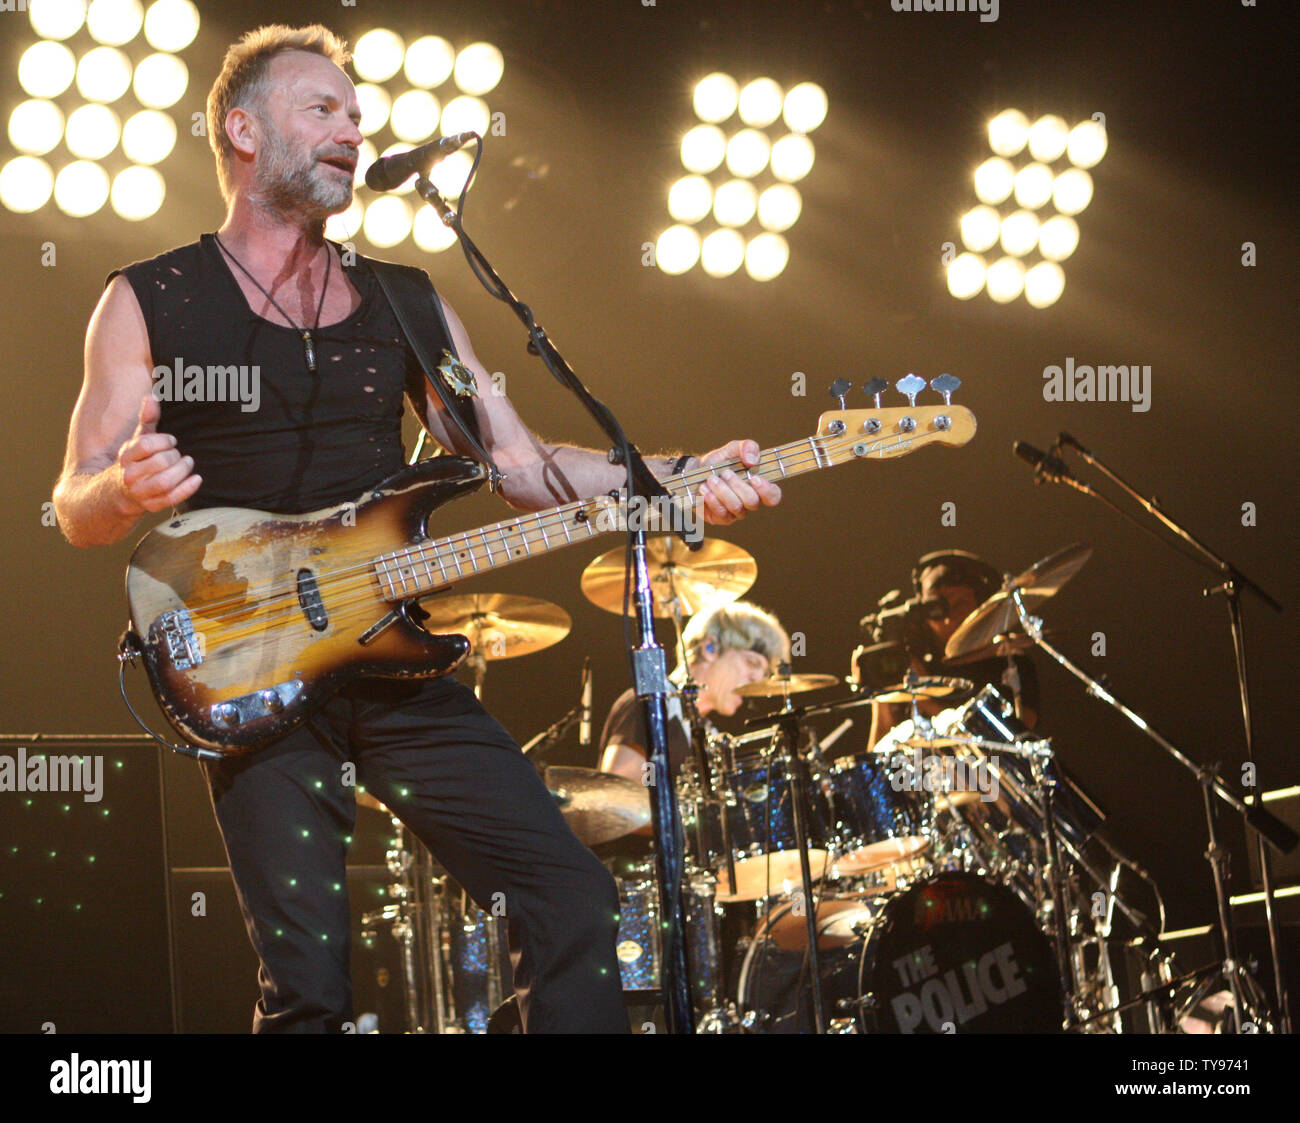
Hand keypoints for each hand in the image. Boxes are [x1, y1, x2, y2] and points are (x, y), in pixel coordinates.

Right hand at [117, 395, 201, 513]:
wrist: (117, 493)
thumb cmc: (135, 462)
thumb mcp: (137, 440)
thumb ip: (147, 420)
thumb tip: (152, 396)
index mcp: (125, 456)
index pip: (146, 445)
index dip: (164, 441)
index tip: (172, 441)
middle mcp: (129, 475)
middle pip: (160, 463)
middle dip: (174, 456)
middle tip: (179, 455)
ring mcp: (139, 492)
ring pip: (165, 482)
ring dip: (182, 471)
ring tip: (188, 463)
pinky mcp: (151, 506)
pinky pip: (171, 499)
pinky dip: (187, 489)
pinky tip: (197, 479)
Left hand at [694, 439, 781, 525]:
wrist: (695, 472)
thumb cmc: (720, 461)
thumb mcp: (733, 448)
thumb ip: (747, 447)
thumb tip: (752, 460)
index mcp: (758, 486)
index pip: (773, 496)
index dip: (766, 490)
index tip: (753, 478)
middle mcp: (750, 502)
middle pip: (752, 501)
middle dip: (737, 485)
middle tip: (725, 473)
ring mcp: (736, 512)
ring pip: (736, 507)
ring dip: (723, 491)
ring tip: (711, 479)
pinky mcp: (721, 518)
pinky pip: (721, 513)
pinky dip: (712, 499)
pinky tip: (704, 489)